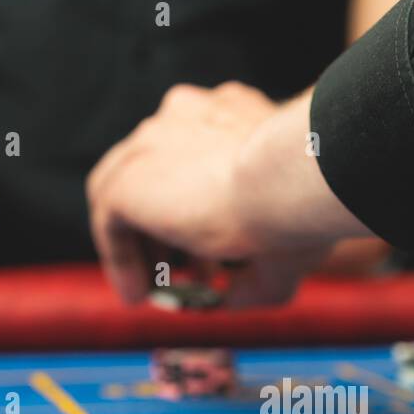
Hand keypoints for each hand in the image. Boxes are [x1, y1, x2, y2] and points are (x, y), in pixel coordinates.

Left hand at [87, 83, 365, 307]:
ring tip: (152, 290)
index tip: (213, 256)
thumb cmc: (303, 212)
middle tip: (187, 275)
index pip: (197, 160)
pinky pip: (110, 221)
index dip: (201, 213)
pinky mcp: (127, 178)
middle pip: (160, 176)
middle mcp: (186, 117)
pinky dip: (121, 259)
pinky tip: (138, 293)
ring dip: (140, 245)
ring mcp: (151, 142)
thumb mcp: (284, 249)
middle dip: (169, 229)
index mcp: (228, 114)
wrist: (288, 186)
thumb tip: (230, 299)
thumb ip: (253, 271)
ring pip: (130, 195)